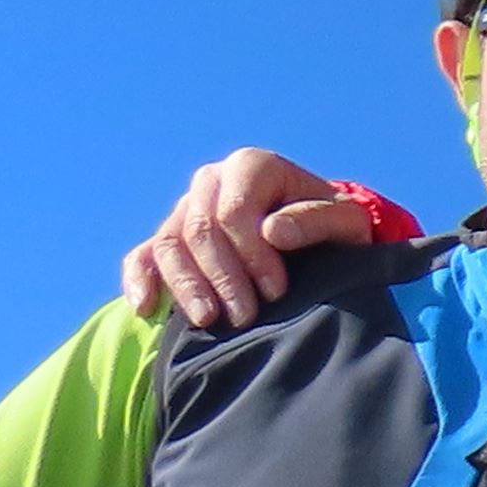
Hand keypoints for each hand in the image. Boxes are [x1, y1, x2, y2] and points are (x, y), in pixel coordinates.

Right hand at [124, 149, 360, 330]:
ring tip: (208, 320)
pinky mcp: (170, 237)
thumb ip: (317, 220)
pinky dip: (140, 280)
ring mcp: (185, 208)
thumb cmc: (334, 226)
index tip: (276, 291)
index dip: (251, 255)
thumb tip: (273, 231)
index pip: (234, 212)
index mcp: (251, 166)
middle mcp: (211, 180)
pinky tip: (146, 307)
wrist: (318, 236)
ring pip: (168, 245)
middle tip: (245, 316)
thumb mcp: (346, 221)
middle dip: (222, 277)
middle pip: (199, 230)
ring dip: (185, 286)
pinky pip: (142, 255)